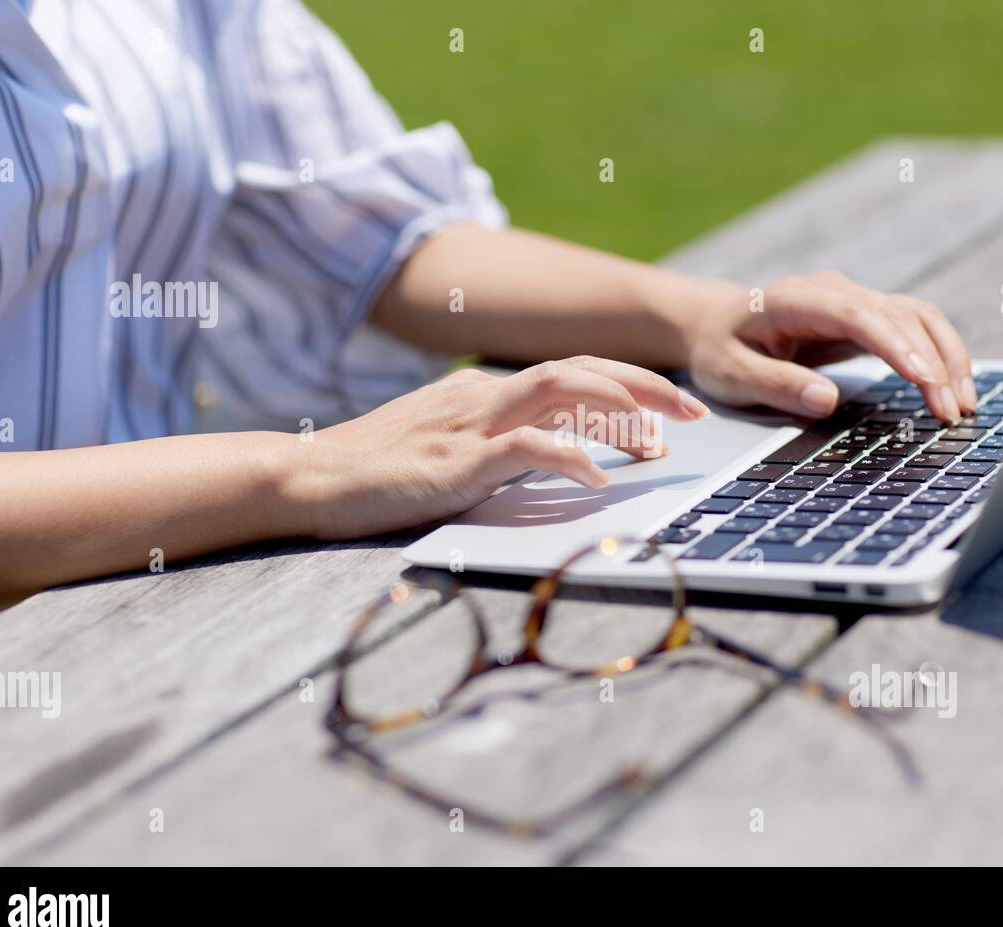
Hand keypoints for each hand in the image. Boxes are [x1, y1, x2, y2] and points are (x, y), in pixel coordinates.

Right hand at [298, 356, 708, 538]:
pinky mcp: (455, 462)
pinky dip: (568, 457)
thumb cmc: (379, 472)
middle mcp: (486, 396)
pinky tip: (597, 480)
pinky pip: (524, 448)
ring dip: (620, 410)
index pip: (575, 375)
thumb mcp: (452, 448)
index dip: (632, 388)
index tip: (674, 416)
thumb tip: (564, 455)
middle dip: (646, 389)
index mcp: (488, 392)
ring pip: (561, 390)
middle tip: (694, 416)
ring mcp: (470, 424)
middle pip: (582, 371)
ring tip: (660, 442)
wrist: (308, 479)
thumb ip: (503, 443)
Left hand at [687, 271, 976, 422]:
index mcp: (796, 299)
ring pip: (918, 318)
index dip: (895, 345)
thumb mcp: (731, 375)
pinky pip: (915, 329)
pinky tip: (953, 389)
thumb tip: (825, 400)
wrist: (717, 324)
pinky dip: (939, 356)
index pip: (857, 315)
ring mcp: (855, 301)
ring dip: (947, 358)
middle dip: (932, 364)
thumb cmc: (721, 350)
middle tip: (950, 414)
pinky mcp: (868, 318)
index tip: (923, 379)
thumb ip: (776, 385)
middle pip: (899, 316)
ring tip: (963, 406)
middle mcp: (834, 292)